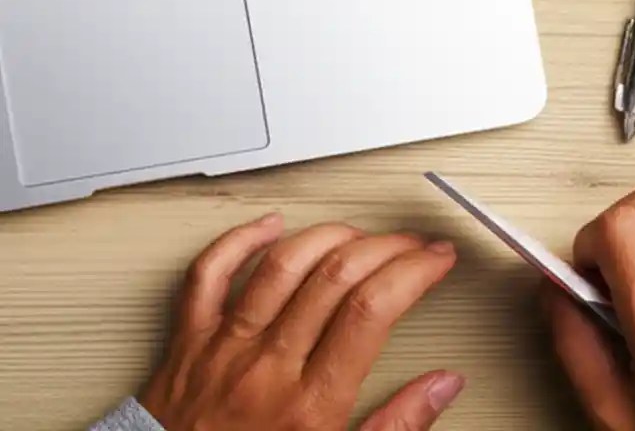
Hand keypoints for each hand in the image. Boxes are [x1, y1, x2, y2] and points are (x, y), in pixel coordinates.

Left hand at [139, 213, 463, 430]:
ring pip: (282, 264)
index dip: (415, 271)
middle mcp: (268, 368)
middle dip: (387, 247)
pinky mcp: (189, 341)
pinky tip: (271, 226)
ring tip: (361, 236)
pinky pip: (208, 274)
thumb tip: (443, 385)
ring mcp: (226, 348)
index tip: (436, 259)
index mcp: (311, 405)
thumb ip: (397, 425)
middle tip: (412, 245)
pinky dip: (240, 240)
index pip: (372, 309)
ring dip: (331, 236)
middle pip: (335, 276)